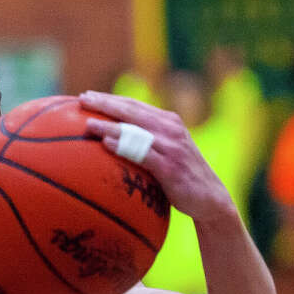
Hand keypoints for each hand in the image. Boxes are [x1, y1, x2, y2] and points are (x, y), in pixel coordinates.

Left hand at [79, 91, 235, 223]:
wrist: (211, 198)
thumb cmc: (182, 177)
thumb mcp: (167, 152)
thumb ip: (146, 142)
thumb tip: (111, 141)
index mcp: (168, 121)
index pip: (134, 105)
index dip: (110, 99)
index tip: (87, 95)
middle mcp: (171, 129)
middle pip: (132, 111)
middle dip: (106, 103)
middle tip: (82, 100)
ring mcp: (171, 147)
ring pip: (136, 131)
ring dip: (110, 125)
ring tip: (88, 123)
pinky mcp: (170, 166)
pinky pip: (143, 153)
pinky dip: (124, 146)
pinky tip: (106, 144)